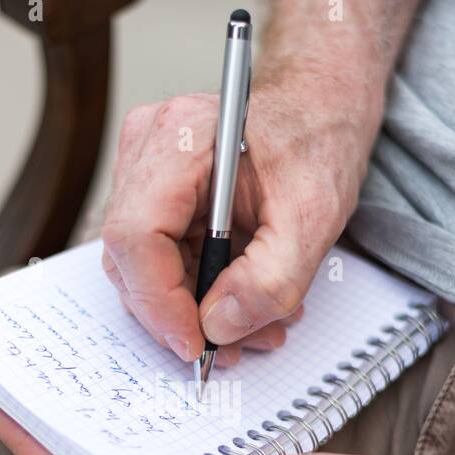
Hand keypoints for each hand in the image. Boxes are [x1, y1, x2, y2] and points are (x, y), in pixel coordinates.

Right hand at [100, 76, 379, 367]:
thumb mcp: (313, 217)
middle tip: (235, 347)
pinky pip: (161, 260)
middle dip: (182, 315)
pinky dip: (201, 290)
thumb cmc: (317, 139)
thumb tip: (218, 327)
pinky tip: (245, 303)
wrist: (321, 106)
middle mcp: (146, 150)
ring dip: (196, 310)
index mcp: (179, 139)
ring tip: (258, 327)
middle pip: (132, 260)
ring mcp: (143, 172)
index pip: (136, 238)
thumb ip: (270, 280)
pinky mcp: (154, 195)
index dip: (159, 303)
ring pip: (144, 268)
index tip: (196, 344)